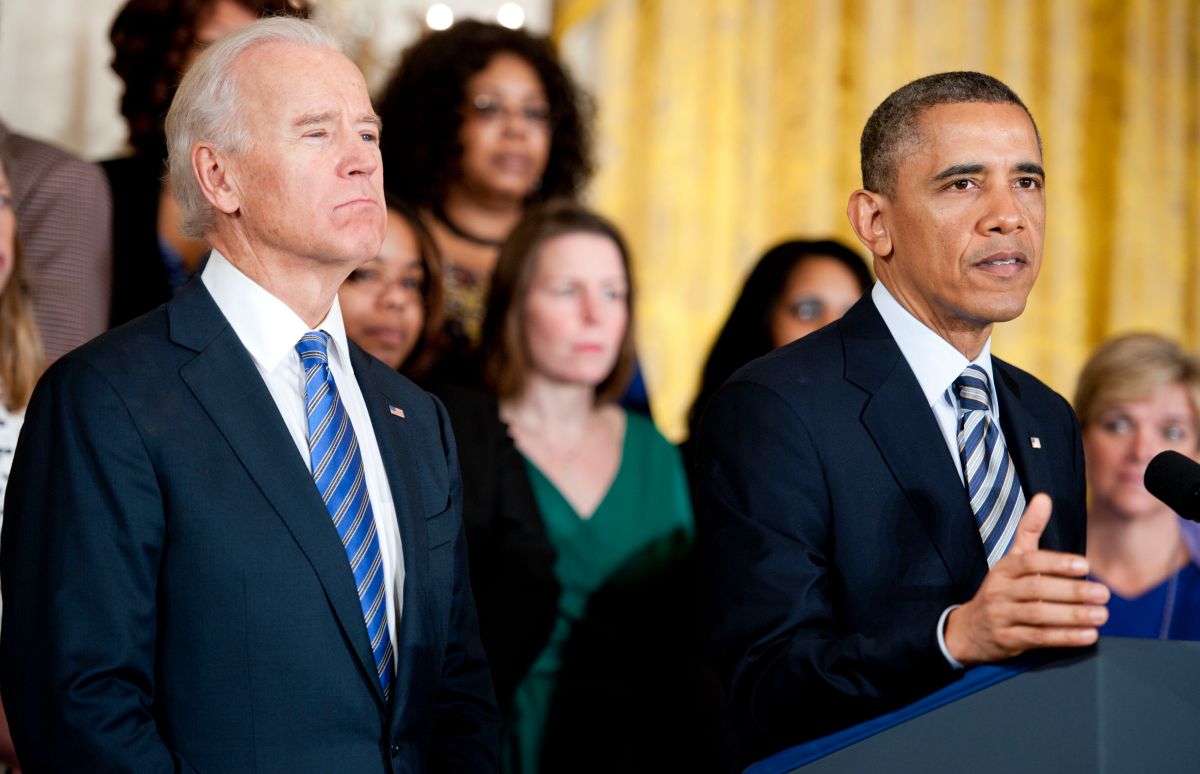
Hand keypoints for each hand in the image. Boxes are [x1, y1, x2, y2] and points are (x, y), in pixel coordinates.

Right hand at [944, 493, 1109, 666]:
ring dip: (1072, 616)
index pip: (1028, 561)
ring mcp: (1001, 616)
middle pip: (1036, 589)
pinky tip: (1088, 635)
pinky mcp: (1007, 640)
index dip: (1056, 563)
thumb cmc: (1002, 590)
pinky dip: (1065, 637)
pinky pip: (1038, 638)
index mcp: (1003, 569)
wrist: (970, 629)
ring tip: (1101, 614)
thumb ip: (1030, 530)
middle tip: (1103, 593)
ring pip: (1038, 615)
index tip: (1085, 566)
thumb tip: (1044, 498)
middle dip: (1072, 592)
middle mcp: (1000, 591)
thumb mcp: (1012, 559)